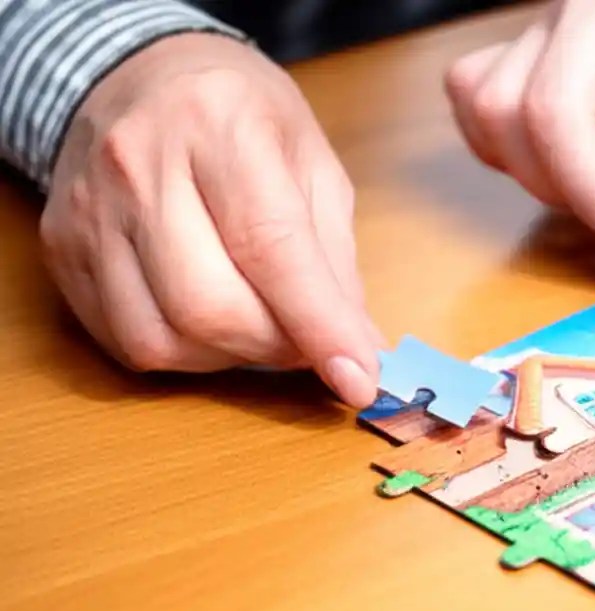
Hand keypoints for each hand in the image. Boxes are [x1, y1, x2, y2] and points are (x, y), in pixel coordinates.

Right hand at [40, 33, 382, 405]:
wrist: (137, 74)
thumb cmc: (240, 115)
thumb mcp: (312, 160)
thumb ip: (336, 258)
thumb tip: (359, 349)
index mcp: (218, 126)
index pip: (270, 248)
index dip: (319, 326)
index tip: (358, 379)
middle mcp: (139, 166)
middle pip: (208, 307)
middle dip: (276, 347)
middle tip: (309, 340)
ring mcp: (89, 212)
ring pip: (161, 339)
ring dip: (229, 356)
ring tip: (259, 321)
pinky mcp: (62, 251)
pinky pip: (125, 340)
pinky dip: (184, 351)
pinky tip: (210, 319)